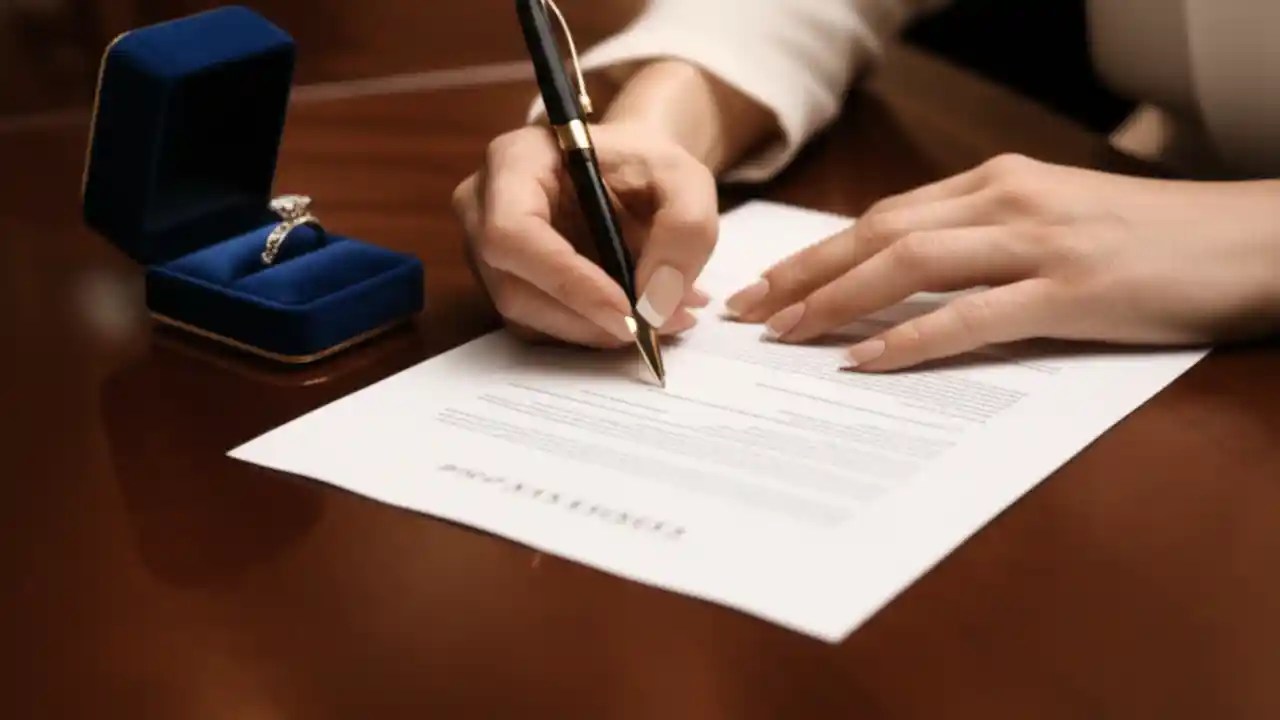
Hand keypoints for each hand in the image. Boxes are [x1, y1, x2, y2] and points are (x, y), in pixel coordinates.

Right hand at [452, 123, 717, 347]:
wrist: (632, 173)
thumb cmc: (648, 165)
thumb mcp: (686, 179)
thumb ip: (684, 229)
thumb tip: (656, 302)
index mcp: (514, 161)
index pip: (514, 232)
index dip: (567, 280)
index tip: (630, 311)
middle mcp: (482, 208)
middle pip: (515, 289)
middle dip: (590, 318)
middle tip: (662, 323)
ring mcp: (486, 253)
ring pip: (527, 318)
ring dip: (597, 331)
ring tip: (664, 317)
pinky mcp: (505, 286)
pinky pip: (539, 328)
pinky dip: (591, 332)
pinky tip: (635, 315)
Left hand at [724, 154, 1279, 369]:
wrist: (1252, 241)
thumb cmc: (1151, 240)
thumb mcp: (1056, 220)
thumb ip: (985, 237)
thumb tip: (907, 271)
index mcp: (999, 183)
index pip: (884, 215)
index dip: (818, 251)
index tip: (767, 283)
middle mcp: (1008, 202)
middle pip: (878, 233)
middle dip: (803, 273)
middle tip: (747, 311)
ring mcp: (1039, 243)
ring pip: (909, 264)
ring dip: (836, 300)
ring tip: (783, 334)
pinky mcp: (1072, 291)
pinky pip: (969, 316)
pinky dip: (909, 338)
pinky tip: (863, 360)